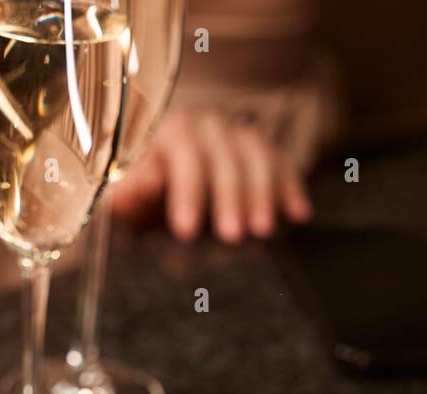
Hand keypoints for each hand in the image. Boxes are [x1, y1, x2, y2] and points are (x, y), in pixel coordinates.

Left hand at [110, 108, 312, 242]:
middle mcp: (209, 125)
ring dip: (263, 195)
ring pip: (257, 158)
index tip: (187, 230)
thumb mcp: (128, 193)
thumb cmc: (142, 192)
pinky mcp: (262, 151)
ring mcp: (239, 134)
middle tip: (232, 236)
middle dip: (230, 198)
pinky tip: (298, 215)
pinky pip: (281, 165)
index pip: (184, 155)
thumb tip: (143, 182)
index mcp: (171, 131)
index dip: (188, 193)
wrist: (162, 179)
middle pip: (225, 158)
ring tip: (263, 231)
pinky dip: (290, 189)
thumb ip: (131, 189)